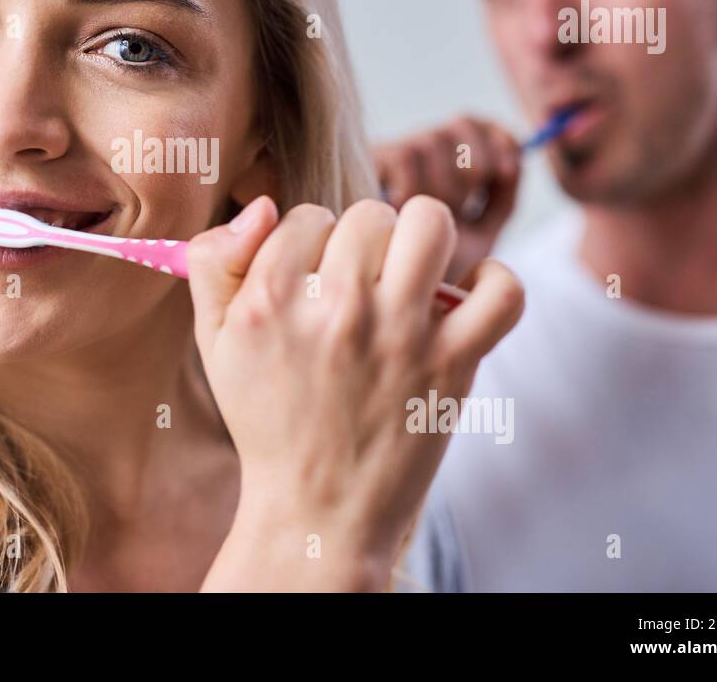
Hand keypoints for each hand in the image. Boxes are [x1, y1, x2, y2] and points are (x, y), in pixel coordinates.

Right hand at [188, 195, 523, 590]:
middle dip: (363, 242)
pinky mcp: (453, 364)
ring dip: (422, 238)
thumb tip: (262, 206)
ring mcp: (401, 336)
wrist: (317, 510)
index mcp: (271, 301)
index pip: (305, 216)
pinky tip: (467, 292)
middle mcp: (337, 310)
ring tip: (410, 272)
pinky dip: (494, 280)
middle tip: (358, 287)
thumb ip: (215, 263)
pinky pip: (501, 290)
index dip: (310, 243)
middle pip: (368, 215)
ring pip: (430, 224)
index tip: (312, 282)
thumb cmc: (267, 419)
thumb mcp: (215, 342)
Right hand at [371, 116, 520, 282]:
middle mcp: (422, 155)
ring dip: (445, 185)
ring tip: (432, 221)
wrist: (400, 297)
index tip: (507, 173)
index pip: (477, 124)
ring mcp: (392, 157)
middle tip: (464, 208)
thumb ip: (501, 200)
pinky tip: (403, 214)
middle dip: (477, 166)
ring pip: (434, 141)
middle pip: (462, 124)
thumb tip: (516, 164)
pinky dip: (414, 188)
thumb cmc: (436, 273)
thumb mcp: (479, 237)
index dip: (498, 139)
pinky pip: (405, 157)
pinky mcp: (367, 164)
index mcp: (449, 165)